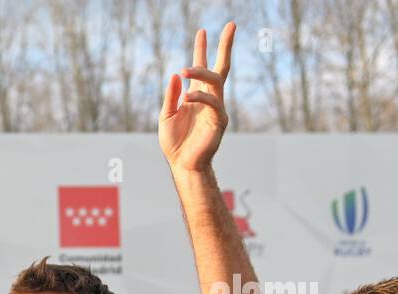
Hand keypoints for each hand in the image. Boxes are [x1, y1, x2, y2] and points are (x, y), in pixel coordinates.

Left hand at [160, 23, 234, 172]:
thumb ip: (171, 96)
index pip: (202, 68)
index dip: (201, 50)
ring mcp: (217, 108)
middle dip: (225, 46)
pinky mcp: (219, 121)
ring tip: (184, 68)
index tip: (202, 31)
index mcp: (197, 95)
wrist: (182, 164)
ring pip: (216, 81)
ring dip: (201, 72)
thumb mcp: (166, 115)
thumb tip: (176, 74)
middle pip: (221, 67)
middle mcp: (210, 98)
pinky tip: (187, 96)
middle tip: (231, 24)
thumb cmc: (174, 142)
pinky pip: (213, 103)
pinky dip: (199, 97)